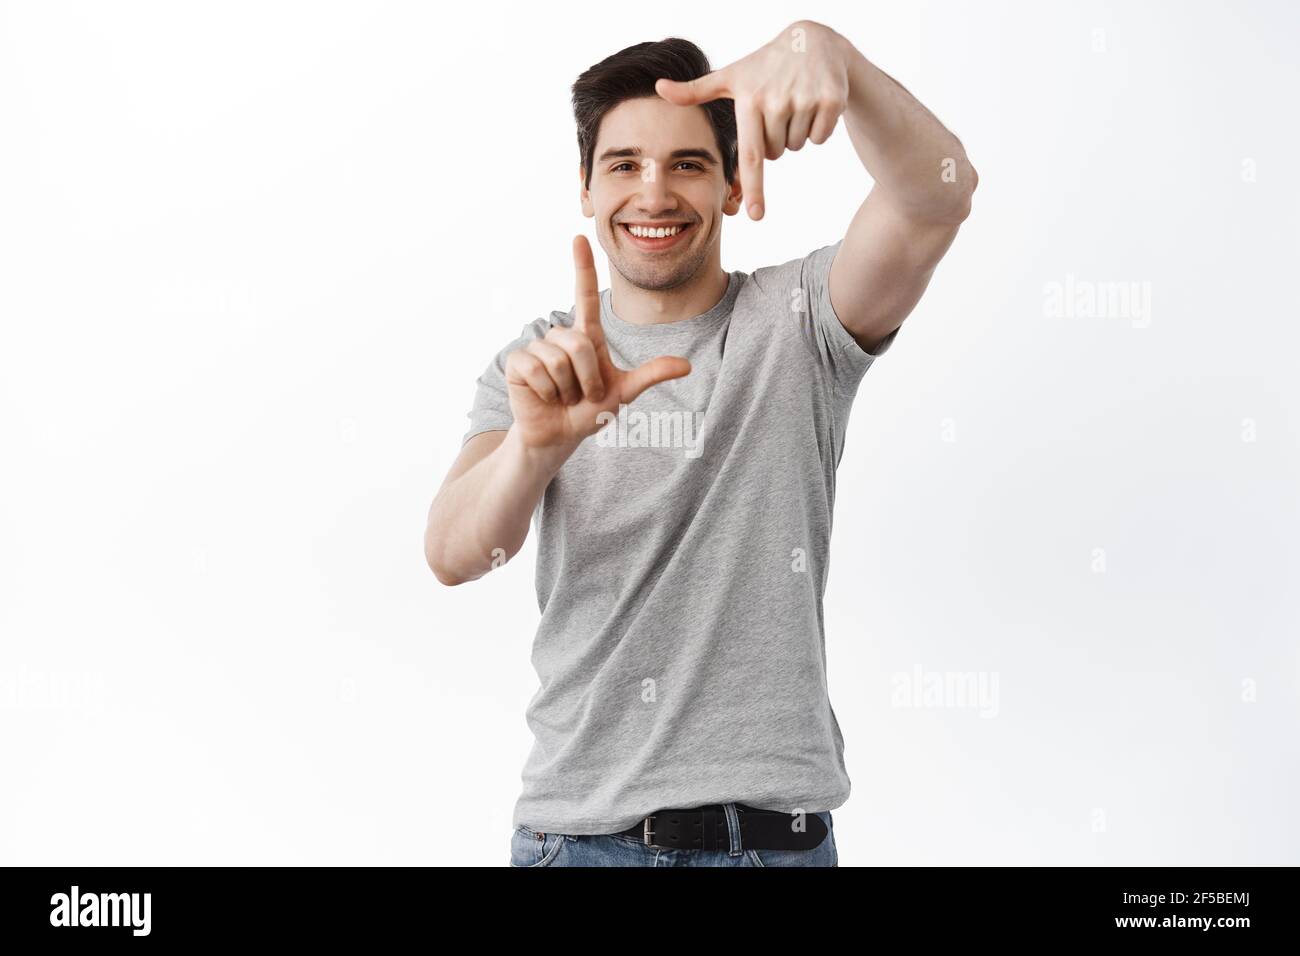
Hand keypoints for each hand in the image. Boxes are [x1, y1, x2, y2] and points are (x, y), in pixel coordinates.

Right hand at [504, 235, 690, 453]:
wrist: (559, 435)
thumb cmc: (590, 411)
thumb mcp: (624, 392)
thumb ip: (651, 375)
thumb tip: (687, 366)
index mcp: (586, 337)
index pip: (587, 297)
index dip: (583, 268)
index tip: (579, 237)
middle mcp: (561, 336)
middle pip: (579, 345)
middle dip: (587, 378)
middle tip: (582, 394)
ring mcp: (537, 347)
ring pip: (558, 360)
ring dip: (567, 388)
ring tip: (563, 397)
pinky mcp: (518, 362)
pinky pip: (536, 370)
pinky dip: (546, 391)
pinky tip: (544, 397)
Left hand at [655, 20, 849, 219]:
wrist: (812, 41)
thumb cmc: (763, 66)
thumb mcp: (730, 76)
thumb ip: (694, 91)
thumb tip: (658, 87)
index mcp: (751, 101)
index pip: (751, 155)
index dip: (754, 188)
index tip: (755, 216)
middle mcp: (778, 101)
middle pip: (776, 153)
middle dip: (775, 139)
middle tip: (776, 107)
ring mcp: (807, 100)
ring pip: (798, 146)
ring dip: (796, 132)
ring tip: (794, 101)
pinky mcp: (833, 100)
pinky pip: (821, 137)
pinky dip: (819, 126)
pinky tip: (813, 101)